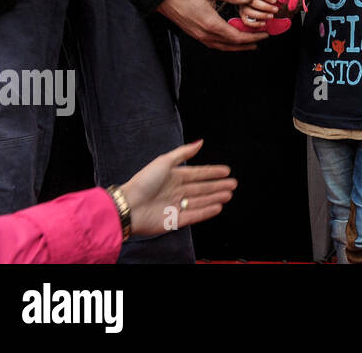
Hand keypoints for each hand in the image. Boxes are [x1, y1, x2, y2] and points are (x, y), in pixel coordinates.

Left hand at [121, 140, 236, 236]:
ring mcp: (176, 206)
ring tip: (228, 195)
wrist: (128, 206)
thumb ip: (183, 152)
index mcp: (173, 177)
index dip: (212, 172)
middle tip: (233, 184)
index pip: (197, 173)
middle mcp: (176, 191)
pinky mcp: (174, 220)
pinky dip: (206, 212)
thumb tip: (200, 142)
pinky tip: (217, 207)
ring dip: (215, 198)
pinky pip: (194, 216)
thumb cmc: (143, 182)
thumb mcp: (164, 161)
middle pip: (201, 188)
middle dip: (217, 186)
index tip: (226, 170)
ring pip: (200, 201)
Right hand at [158, 0, 270, 50]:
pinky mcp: (196, 35)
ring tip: (250, 44)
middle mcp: (206, 34)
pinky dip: (227, 45)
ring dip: (238, 46)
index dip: (253, 37)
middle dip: (249, 43)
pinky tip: (231, 41)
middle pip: (232, 45)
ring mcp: (200, 36)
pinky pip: (215, 44)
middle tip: (262, 40)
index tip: (264, 35)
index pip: (237, 37)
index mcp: (211, 24)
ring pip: (223, 47)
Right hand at [237, 0, 279, 29]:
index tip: (275, 1)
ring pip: (249, 12)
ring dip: (261, 15)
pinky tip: (264, 23)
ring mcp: (242, 7)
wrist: (255, 0)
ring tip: (271, 16)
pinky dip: (255, 23)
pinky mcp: (242, 16)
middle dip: (266, 7)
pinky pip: (247, 21)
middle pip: (253, 2)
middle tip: (276, 10)